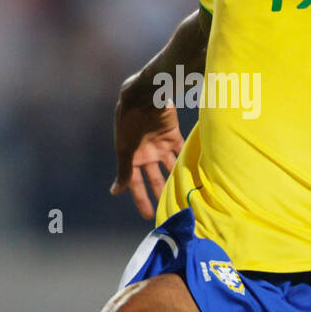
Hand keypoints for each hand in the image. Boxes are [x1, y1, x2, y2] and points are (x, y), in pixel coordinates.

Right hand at [109, 75, 183, 219]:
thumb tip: (115, 192)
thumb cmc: (130, 122)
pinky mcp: (172, 134)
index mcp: (131, 155)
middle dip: (160, 192)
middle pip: (154, 177)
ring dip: (175, 178)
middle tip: (170, 210)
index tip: (148, 215)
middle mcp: (145, 151)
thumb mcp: (125, 148)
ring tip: (185, 194)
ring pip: (169, 166)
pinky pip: (180, 150)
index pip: (136, 182)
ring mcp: (158, 143)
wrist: (145, 95)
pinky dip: (186, 159)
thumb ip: (124, 170)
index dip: (141, 198)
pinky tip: (195, 172)